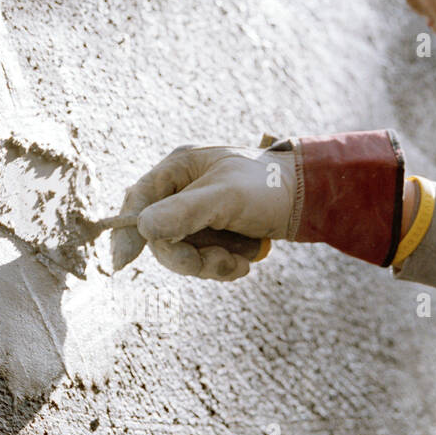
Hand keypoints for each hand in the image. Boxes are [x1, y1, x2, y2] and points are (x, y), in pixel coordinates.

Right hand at [111, 145, 297, 278]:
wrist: (311, 199)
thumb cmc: (269, 187)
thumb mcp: (226, 197)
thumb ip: (184, 212)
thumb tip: (144, 229)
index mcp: (179, 168)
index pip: (139, 200)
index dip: (127, 231)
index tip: (123, 261)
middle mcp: (183, 189)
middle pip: (160, 235)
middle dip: (187, 256)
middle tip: (214, 264)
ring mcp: (198, 213)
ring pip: (181, 252)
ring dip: (209, 265)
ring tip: (240, 262)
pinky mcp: (213, 232)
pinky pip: (202, 259)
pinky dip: (221, 266)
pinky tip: (245, 261)